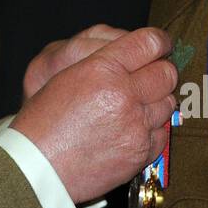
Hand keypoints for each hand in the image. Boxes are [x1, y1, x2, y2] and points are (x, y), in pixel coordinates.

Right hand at [11, 27, 177, 203]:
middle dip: (161, 71)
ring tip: (138, 104)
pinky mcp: (140, 152)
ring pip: (168, 102)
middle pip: (167, 73)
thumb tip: (137, 55)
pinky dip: (153, 128)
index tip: (161, 45)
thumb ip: (105, 61)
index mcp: (102, 69)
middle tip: (151, 75)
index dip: (159, 41)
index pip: (149, 43)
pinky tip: (134, 127)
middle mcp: (123, 95)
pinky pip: (163, 132)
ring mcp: (135, 125)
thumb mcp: (66, 75)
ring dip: (157, 100)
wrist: (38, 166)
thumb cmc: (45, 121)